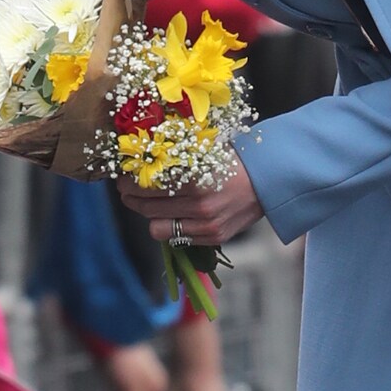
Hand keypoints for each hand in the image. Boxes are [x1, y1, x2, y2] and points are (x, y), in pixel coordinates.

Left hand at [117, 164, 265, 246]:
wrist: (267, 182)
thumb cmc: (232, 161)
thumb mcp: (203, 152)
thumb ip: (175, 158)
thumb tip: (142, 157)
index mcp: (195, 180)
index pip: (147, 186)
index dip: (129, 183)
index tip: (122, 178)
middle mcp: (199, 205)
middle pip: (147, 208)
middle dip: (131, 199)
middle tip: (126, 190)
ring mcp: (206, 225)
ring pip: (157, 228)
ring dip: (149, 215)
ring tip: (147, 204)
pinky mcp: (212, 237)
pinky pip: (176, 237)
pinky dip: (169, 226)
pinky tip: (171, 214)